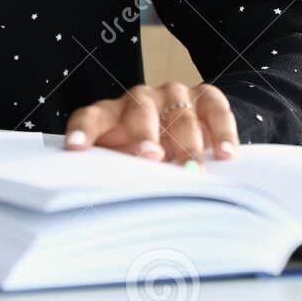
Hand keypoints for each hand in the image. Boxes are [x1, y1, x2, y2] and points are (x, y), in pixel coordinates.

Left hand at [64, 82, 238, 163]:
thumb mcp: (129, 165)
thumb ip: (120, 175)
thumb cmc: (146, 157)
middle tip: (151, 158)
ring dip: (188, 143)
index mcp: (112, 114)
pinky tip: (226, 154)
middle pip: (139, 111)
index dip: (83, 131)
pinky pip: (215, 109)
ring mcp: (174, 95)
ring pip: (180, 113)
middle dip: (144, 134)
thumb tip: (109, 205)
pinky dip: (222, 132)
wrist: (187, 132)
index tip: (75, 148)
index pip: (91, 117)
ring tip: (194, 170)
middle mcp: (141, 99)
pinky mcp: (205, 97)